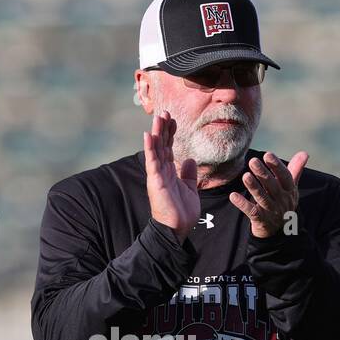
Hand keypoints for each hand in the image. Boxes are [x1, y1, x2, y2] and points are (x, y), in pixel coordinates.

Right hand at [143, 110, 199, 241]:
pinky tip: (148, 136)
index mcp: (170, 172)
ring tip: (158, 117)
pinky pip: (152, 162)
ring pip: (156, 149)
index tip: (173, 119)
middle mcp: (162, 171)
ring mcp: (157, 175)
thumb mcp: (190, 189)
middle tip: (164, 111)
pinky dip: (150, 148)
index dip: (170, 133)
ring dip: (156, 133)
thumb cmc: (182, 212)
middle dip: (163, 128)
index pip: (169, 147)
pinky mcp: (155, 181)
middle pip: (161, 145)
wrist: (177, 228)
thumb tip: (190, 159)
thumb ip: (189, 174)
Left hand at [230, 151, 307, 238]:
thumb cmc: (283, 202)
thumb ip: (295, 170)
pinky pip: (252, 212)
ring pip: (262, 198)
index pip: (285, 177)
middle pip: (272, 186)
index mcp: (289, 191)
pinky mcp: (261, 220)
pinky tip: (233, 196)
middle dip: (262, 173)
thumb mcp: (290, 188)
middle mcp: (282, 201)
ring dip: (254, 187)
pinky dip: (242, 204)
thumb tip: (304, 153)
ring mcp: (271, 211)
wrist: (280, 231)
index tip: (268, 155)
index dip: (277, 166)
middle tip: (253, 161)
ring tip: (245, 176)